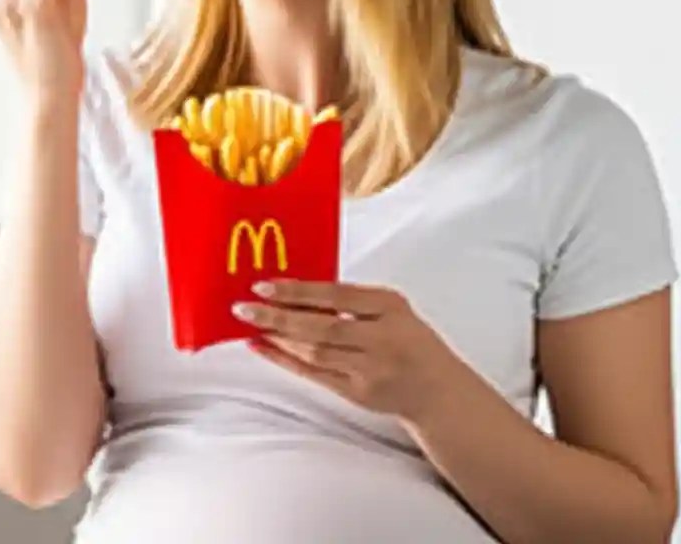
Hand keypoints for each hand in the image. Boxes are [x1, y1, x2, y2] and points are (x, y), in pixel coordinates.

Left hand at [233, 280, 459, 422]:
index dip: (298, 291)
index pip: (336, 295)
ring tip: (251, 324)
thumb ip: (351, 300)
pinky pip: (313, 375)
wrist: (437, 390)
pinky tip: (262, 347)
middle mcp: (382, 339)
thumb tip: (294, 290)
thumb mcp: (391, 310)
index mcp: (390, 308)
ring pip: (315, 353)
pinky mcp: (357, 393)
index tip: (264, 285)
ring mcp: (370, 370)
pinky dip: (284, 360)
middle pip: (321, 328)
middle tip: (243, 307)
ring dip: (278, 338)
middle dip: (278, 317)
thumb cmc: (409, 340)